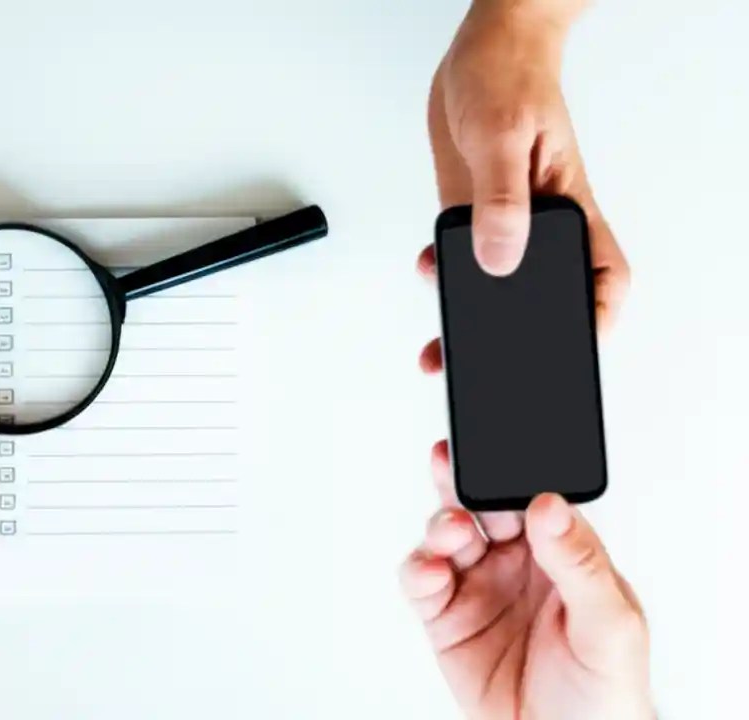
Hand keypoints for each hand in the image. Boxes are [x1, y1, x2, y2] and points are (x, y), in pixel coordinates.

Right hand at [400, 440, 652, 719]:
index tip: (496, 451)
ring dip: (440, 524)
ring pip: (446, 535)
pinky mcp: (444, 618)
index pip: (533, 497)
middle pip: (482, 505)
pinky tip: (430, 570)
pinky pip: (419, 580)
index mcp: (564, 555)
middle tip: (451, 463)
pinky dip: (417, 568)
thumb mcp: (610, 626)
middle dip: (463, 481)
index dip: (512, 471)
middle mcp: (517, 564)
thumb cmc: (605, 699)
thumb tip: (551, 505)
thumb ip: (581, 563)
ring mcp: (478, 588)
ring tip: (448, 533)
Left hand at [417, 1, 630, 375]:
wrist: (476, 52)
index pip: (602, 274)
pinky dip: (440, 273)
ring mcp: (501, 218)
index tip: (576, 347)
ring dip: (468, 313)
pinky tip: (426, 270)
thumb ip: (500, 201)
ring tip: (442, 347)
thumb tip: (499, 259)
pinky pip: (458, 255)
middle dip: (519, 334)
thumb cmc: (510, 77)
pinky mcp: (467, 210)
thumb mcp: (502, 138)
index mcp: (569, 207)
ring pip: (493, 282)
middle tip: (486, 368)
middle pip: (541, 291)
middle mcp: (538, 220)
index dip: (598, 315)